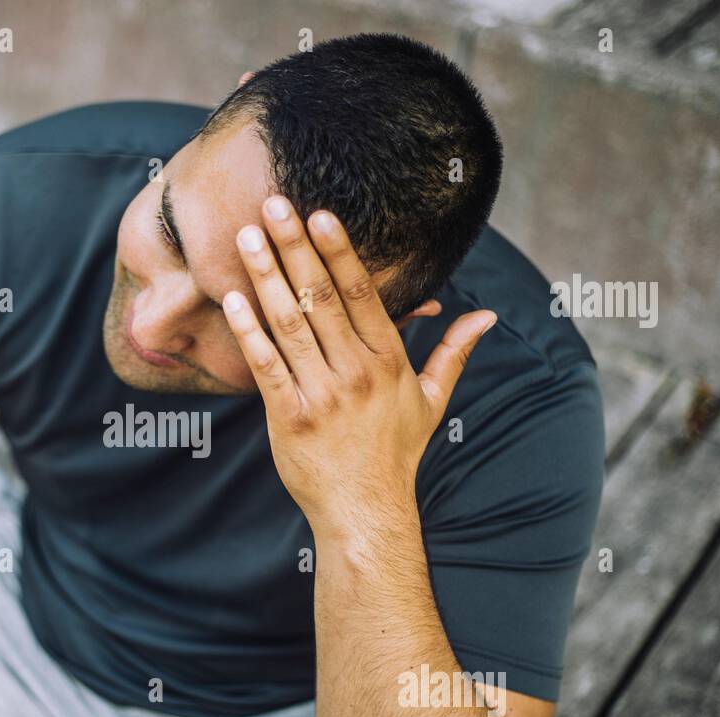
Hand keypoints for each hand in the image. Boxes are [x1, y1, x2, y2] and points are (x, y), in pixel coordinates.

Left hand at [223, 195, 495, 535]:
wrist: (365, 510)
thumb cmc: (395, 454)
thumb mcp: (432, 402)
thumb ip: (453, 353)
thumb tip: (486, 316)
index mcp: (389, 361)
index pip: (362, 294)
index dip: (339, 251)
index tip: (320, 214)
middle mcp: (357, 372)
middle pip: (320, 297)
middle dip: (295, 247)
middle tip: (273, 203)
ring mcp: (322, 394)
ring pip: (289, 324)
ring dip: (265, 277)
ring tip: (246, 236)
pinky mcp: (290, 417)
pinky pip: (266, 366)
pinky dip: (249, 332)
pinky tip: (233, 299)